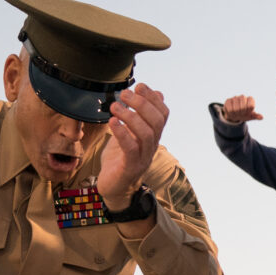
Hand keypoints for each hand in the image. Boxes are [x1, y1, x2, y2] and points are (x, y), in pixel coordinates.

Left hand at [98, 83, 170, 210]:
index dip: (153, 98)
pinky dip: (122, 133)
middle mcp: (151, 146)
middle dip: (142, 104)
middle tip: (124, 94)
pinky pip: (131, 148)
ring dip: (130, 116)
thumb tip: (156, 93)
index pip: (163, 114)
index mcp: (152, 136)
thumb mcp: (128, 133)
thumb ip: (138, 115)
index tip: (139, 86)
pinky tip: (112, 122)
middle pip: (156, 122)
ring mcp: (143, 157)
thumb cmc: (119, 160)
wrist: (113, 188)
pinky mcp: (130, 167)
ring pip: (146, 133)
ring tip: (115, 107)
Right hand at [221, 94, 263, 124]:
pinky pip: (229, 109)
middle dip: (242, 113)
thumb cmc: (244, 114)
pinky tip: (232, 112)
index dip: (248, 111)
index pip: (251, 106)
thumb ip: (256, 116)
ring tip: (237, 113)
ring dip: (236, 114)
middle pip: (243, 107)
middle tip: (241, 113)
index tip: (247, 112)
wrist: (235, 115)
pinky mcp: (228, 100)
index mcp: (250, 99)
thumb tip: (262, 117)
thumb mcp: (251, 116)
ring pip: (236, 108)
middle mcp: (243, 97)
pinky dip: (231, 113)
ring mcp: (235, 98)